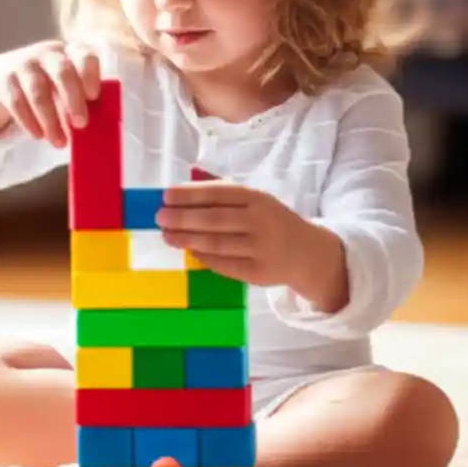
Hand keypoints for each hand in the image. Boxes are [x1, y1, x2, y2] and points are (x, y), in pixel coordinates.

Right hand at [0, 40, 100, 148]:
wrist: (5, 74)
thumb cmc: (48, 84)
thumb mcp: (65, 85)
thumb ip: (80, 101)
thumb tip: (94, 130)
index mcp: (70, 54)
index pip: (84, 56)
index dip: (90, 75)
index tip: (94, 96)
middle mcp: (48, 54)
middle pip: (62, 72)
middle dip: (73, 99)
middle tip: (81, 125)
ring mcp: (24, 64)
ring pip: (38, 92)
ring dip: (50, 120)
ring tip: (59, 142)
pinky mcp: (5, 79)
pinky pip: (17, 102)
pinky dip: (29, 122)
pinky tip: (38, 135)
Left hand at [155, 181, 349, 311]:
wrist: (307, 253)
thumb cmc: (271, 222)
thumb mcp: (256, 203)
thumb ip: (225, 198)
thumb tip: (181, 195)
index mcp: (258, 199)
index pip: (219, 194)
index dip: (190, 194)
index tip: (166, 196)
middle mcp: (261, 221)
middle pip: (215, 219)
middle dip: (183, 218)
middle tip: (159, 217)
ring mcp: (261, 248)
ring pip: (216, 243)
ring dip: (187, 239)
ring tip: (167, 235)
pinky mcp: (258, 272)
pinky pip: (223, 264)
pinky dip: (203, 257)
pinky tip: (189, 250)